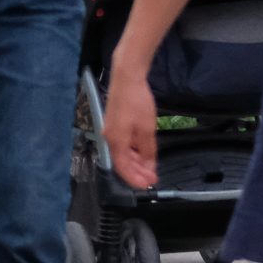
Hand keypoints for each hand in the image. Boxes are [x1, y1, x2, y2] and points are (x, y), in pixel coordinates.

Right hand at [105, 65, 160, 190]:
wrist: (127, 77)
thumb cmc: (137, 103)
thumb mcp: (147, 129)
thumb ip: (148, 151)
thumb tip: (149, 168)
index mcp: (116, 142)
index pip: (123, 169)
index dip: (135, 180)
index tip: (148, 185)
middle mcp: (110, 138)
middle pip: (122, 162)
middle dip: (137, 172)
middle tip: (153, 178)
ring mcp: (111, 130)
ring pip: (123, 153)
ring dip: (136, 163)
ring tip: (150, 168)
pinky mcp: (114, 123)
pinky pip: (123, 144)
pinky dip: (133, 151)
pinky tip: (143, 152)